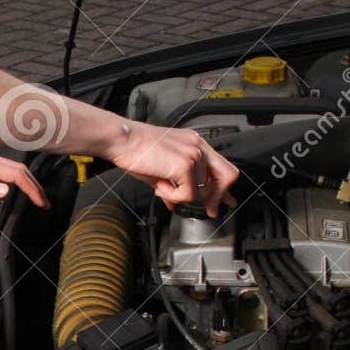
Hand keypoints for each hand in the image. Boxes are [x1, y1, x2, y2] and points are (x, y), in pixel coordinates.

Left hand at [0, 136, 48, 207]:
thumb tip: (5, 191)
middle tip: (44, 201)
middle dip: (35, 186)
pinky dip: (15, 176)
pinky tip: (13, 184)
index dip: (32, 190)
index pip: (18, 177)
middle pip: (20, 171)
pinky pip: (4, 167)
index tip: (41, 202)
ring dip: (27, 181)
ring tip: (34, 194)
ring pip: (13, 168)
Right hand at [106, 120, 239, 217]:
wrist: (122, 139)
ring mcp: (194, 155)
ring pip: (203, 191)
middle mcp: (198, 146)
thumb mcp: (159, 170)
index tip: (224, 201)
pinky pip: (188, 194)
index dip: (223, 187)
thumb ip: (173, 185)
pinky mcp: (185, 165)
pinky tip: (160, 187)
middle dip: (219, 196)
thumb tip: (175, 202)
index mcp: (193, 143)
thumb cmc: (135, 149)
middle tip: (210, 209)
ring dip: (181, 196)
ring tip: (162, 187)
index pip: (220, 166)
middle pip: (228, 175)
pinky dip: (173, 196)